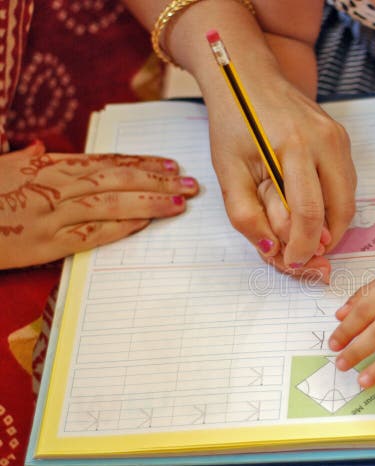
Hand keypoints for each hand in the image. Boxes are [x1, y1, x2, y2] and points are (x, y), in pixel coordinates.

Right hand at [0, 141, 197, 269]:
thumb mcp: (2, 168)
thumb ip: (27, 159)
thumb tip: (41, 148)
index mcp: (48, 167)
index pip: (106, 162)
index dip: (142, 164)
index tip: (170, 164)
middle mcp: (53, 186)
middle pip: (117, 179)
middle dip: (157, 180)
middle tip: (190, 182)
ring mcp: (50, 215)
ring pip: (111, 204)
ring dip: (149, 202)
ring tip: (179, 201)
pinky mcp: (44, 243)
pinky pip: (91, 233)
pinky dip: (120, 226)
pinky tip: (145, 224)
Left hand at [205, 75, 355, 277]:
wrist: (248, 77)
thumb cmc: (234, 121)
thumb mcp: (227, 170)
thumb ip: (246, 214)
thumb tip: (271, 250)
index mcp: (294, 147)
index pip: (309, 213)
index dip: (302, 247)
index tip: (292, 263)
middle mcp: (325, 141)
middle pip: (340, 211)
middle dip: (323, 241)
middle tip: (304, 256)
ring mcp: (339, 138)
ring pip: (348, 201)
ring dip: (330, 226)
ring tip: (304, 235)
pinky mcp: (342, 139)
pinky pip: (345, 185)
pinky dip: (332, 206)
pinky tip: (310, 211)